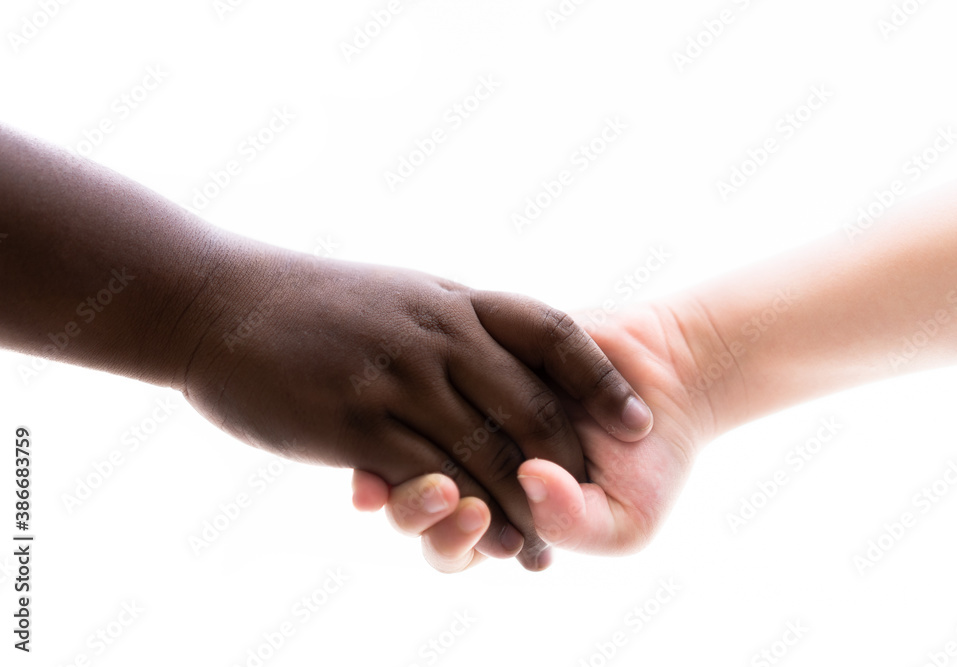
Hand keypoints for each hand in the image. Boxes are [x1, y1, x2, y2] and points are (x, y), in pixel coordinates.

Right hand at [180, 242, 654, 569]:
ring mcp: (396, 377)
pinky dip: (464, 517)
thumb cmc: (312, 303)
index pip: (552, 333)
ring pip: (485, 453)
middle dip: (569, 462)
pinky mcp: (354, 421)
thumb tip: (499, 347)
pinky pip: (428, 478)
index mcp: (452, 301)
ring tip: (542, 549)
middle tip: (596, 504)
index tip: (639, 421)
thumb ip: (451, 322)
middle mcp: (435, 335)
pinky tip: (481, 541)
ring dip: (522, 507)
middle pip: (530, 405)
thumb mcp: (398, 295)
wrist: (218, 303)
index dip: (602, 379)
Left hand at [352, 300, 727, 566]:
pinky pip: (432, 375)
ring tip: (448, 448)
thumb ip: (575, 525)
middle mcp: (470, 467)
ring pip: (406, 440)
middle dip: (416, 508)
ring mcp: (465, 413)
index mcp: (497, 516)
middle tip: (449, 495)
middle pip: (407, 503)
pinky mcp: (475, 358)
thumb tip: (530, 481)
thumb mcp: (624, 518)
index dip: (444, 542)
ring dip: (414, 452)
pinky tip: (440, 385)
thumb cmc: (646, 463)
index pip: (444, 546)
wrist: (669, 382)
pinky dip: (430, 383)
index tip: (473, 521)